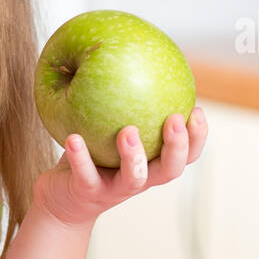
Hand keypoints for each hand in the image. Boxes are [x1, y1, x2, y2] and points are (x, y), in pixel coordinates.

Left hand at [33, 107, 208, 227]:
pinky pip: (85, 175)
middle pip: (171, 170)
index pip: (186, 155)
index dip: (198, 137)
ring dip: (134, 155)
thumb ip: (124, 107)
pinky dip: (80, 157)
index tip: (197, 110)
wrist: (61, 200)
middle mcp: (139, 180)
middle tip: (173, 119)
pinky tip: (74, 137)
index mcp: (151, 164)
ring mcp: (114, 190)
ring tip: (128, 131)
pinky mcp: (86, 194)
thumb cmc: (91, 157)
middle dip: (177, 146)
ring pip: (134, 178)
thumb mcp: (109, 131)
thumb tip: (132, 58)